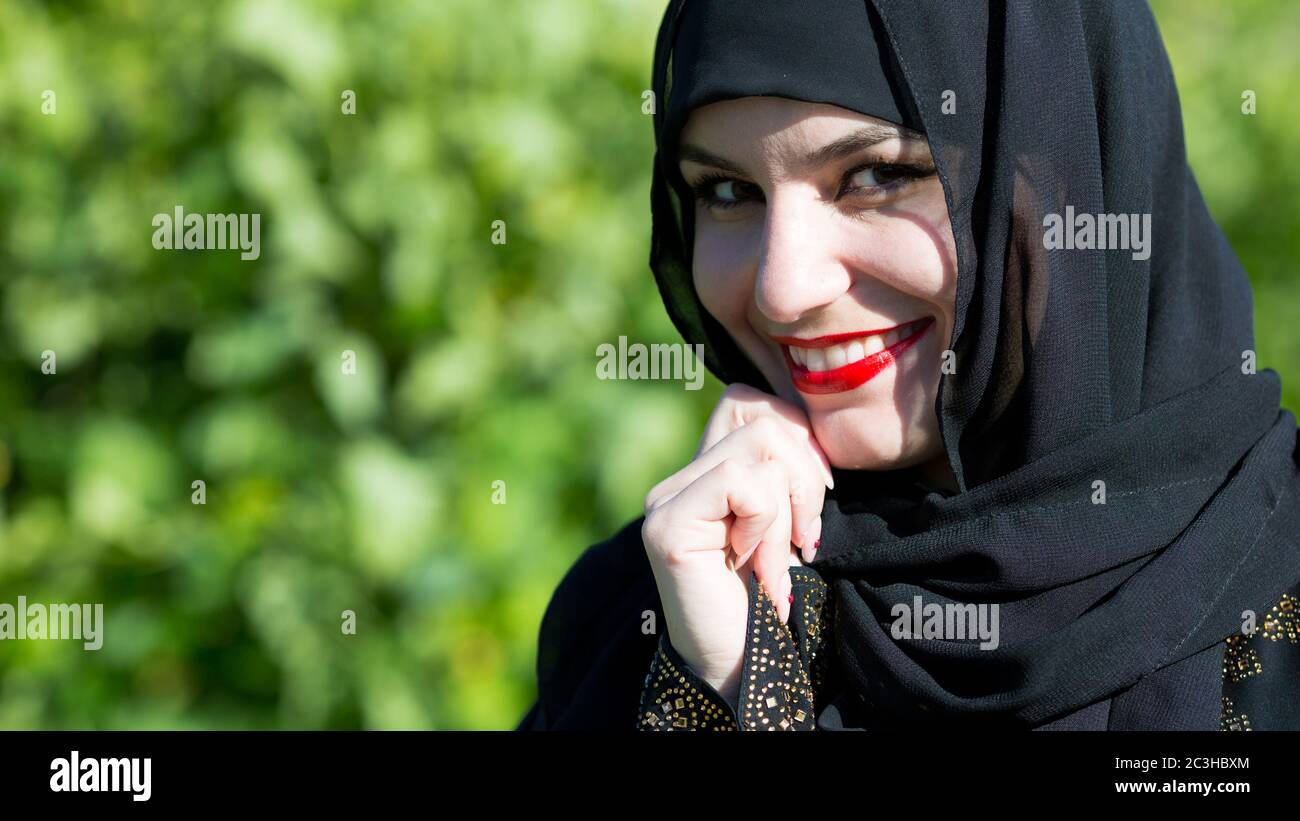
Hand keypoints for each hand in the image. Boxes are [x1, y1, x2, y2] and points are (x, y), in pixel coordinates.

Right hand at [641, 384, 832, 703]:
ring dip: (788, 512)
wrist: (742, 668)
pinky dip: (766, 524)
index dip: (798, 439)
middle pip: (766, 422)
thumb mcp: (788, 523)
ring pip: (760, 449)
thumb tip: (811, 427)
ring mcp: (666, 500)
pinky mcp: (667, 525)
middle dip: (806, 482)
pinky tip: (753, 566)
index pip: (750, 403)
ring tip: (777, 563)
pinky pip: (740, 484)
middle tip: (804, 541)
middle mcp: (678, 481)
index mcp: (705, 474)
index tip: (813, 499)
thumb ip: (785, 473)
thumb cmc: (772, 601)